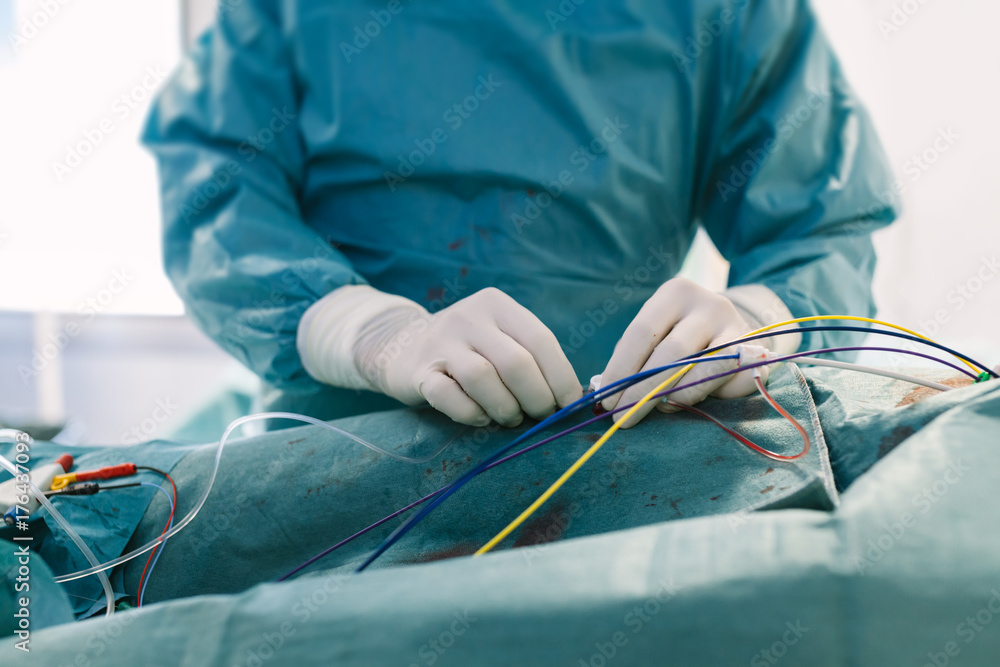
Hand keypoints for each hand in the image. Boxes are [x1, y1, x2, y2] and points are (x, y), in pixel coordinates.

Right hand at [356, 288, 581, 426]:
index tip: (571, 405)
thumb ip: (532, 357)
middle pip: (516, 363)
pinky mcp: (419, 371)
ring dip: (506, 409)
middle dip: (538, 399)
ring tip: (512, 418)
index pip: (540, 340)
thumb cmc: (469, 349)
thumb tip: (575, 398)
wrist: (403, 346)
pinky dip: (472, 414)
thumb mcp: (500, 337)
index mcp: (497, 304)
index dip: (561, 377)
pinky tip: (482, 418)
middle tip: (542, 417)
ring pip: (483, 379)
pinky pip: (449, 397)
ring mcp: (440, 342)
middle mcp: (468, 317)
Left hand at [599, 277, 766, 427]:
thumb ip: (635, 358)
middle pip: (669, 352)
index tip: (605, 400)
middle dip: (641, 391)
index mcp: (675, 293)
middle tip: (623, 417)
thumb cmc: (680, 338)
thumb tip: (606, 392)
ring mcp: (735, 326)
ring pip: (699, 368)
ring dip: (672, 397)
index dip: (620, 369)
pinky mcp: (754, 352)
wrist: (732, 332)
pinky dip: (700, 395)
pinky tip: (685, 402)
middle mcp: (708, 304)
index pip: (641, 333)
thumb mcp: (657, 336)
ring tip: (656, 410)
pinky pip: (725, 381)